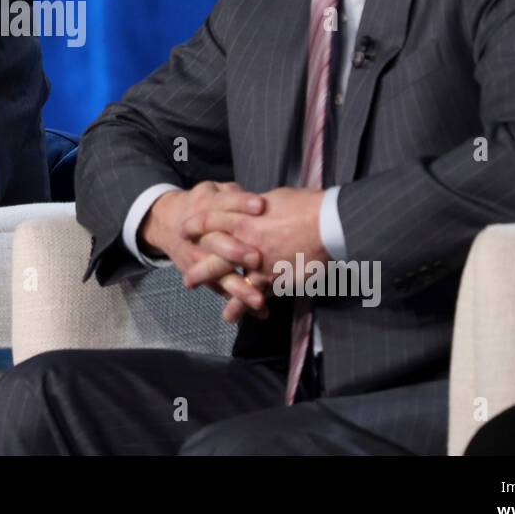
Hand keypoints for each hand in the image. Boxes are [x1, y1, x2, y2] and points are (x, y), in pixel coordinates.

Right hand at [139, 182, 268, 320]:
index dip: (241, 203)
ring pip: (219, 275)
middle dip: (235, 251)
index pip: (222, 204)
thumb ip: (230, 193)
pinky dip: (239, 304)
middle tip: (256, 258)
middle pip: (217, 243)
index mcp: (204, 208)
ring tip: (260, 301)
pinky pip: (222, 291)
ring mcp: (199, 260)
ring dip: (239, 288)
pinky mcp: (202, 276)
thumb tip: (255, 199)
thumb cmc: (201, 204)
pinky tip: (261, 312)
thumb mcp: (211, 190)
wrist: (166, 222)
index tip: (261, 205)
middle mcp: (200, 236)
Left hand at [179, 185, 326, 322]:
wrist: (329, 222)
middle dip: (198, 267)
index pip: (211, 220)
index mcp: (244, 218)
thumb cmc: (305, 205)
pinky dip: (244, 305)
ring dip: (215, 288)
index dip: (196, 225)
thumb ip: (257, 208)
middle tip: (186, 277)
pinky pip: (256, 294)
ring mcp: (259, 263)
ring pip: (230, 278)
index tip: (185, 229)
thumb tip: (251, 207)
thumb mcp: (274, 198)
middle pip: (213, 255)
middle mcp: (246, 242)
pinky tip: (233, 315)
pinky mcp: (276, 277)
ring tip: (202, 297)